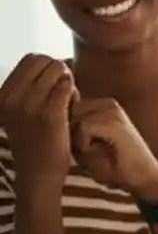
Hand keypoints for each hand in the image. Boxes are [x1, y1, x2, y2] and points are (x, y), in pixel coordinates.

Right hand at [0, 54, 76, 190]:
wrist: (39, 174)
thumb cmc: (37, 140)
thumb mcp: (21, 111)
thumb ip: (30, 87)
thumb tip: (58, 61)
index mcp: (2, 95)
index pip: (31, 59)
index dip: (49, 66)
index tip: (54, 85)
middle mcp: (11, 98)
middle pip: (46, 61)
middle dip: (60, 71)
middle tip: (64, 92)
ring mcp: (29, 106)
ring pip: (59, 70)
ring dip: (68, 82)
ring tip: (67, 102)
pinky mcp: (50, 115)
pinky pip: (67, 86)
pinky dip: (74, 93)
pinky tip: (72, 108)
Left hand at [69, 98, 157, 199]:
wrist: (145, 179)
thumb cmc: (114, 167)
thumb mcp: (85, 146)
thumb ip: (70, 131)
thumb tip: (56, 120)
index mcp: (101, 106)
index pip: (65, 109)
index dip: (68, 132)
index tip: (90, 147)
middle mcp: (107, 103)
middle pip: (67, 113)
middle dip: (71, 135)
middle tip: (94, 151)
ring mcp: (112, 110)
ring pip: (73, 120)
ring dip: (78, 141)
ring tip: (98, 152)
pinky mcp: (114, 120)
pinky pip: (82, 128)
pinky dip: (86, 146)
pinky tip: (102, 153)